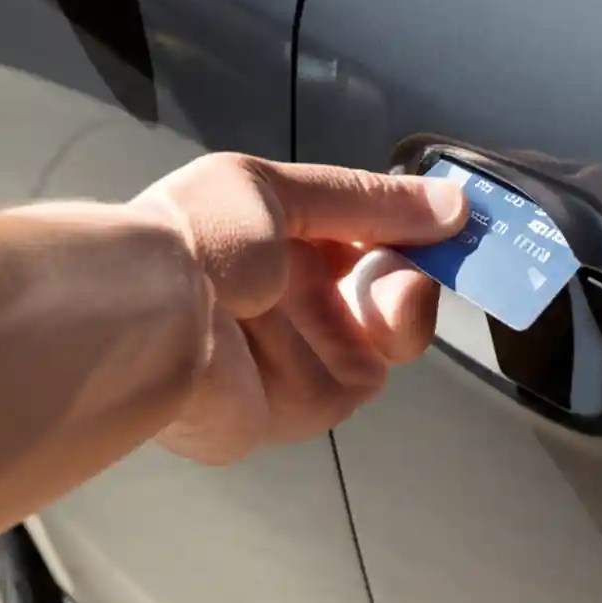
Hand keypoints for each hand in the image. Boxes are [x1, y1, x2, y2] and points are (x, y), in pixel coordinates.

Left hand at [130, 153, 465, 462]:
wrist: (141, 313)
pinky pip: (348, 386)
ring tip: (324, 303)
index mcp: (285, 239)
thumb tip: (455, 204)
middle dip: (409, 287)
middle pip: (393, 302)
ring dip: (368, 320)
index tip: (460, 229)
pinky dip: (323, 360)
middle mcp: (294, 300)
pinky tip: (277, 344)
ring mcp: (295, 357)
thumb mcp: (281, 192)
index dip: (418, 236)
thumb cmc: (197, 238)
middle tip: (403, 278)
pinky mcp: (290, 410)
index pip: (373, 239)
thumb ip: (370, 200)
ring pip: (379, 348)